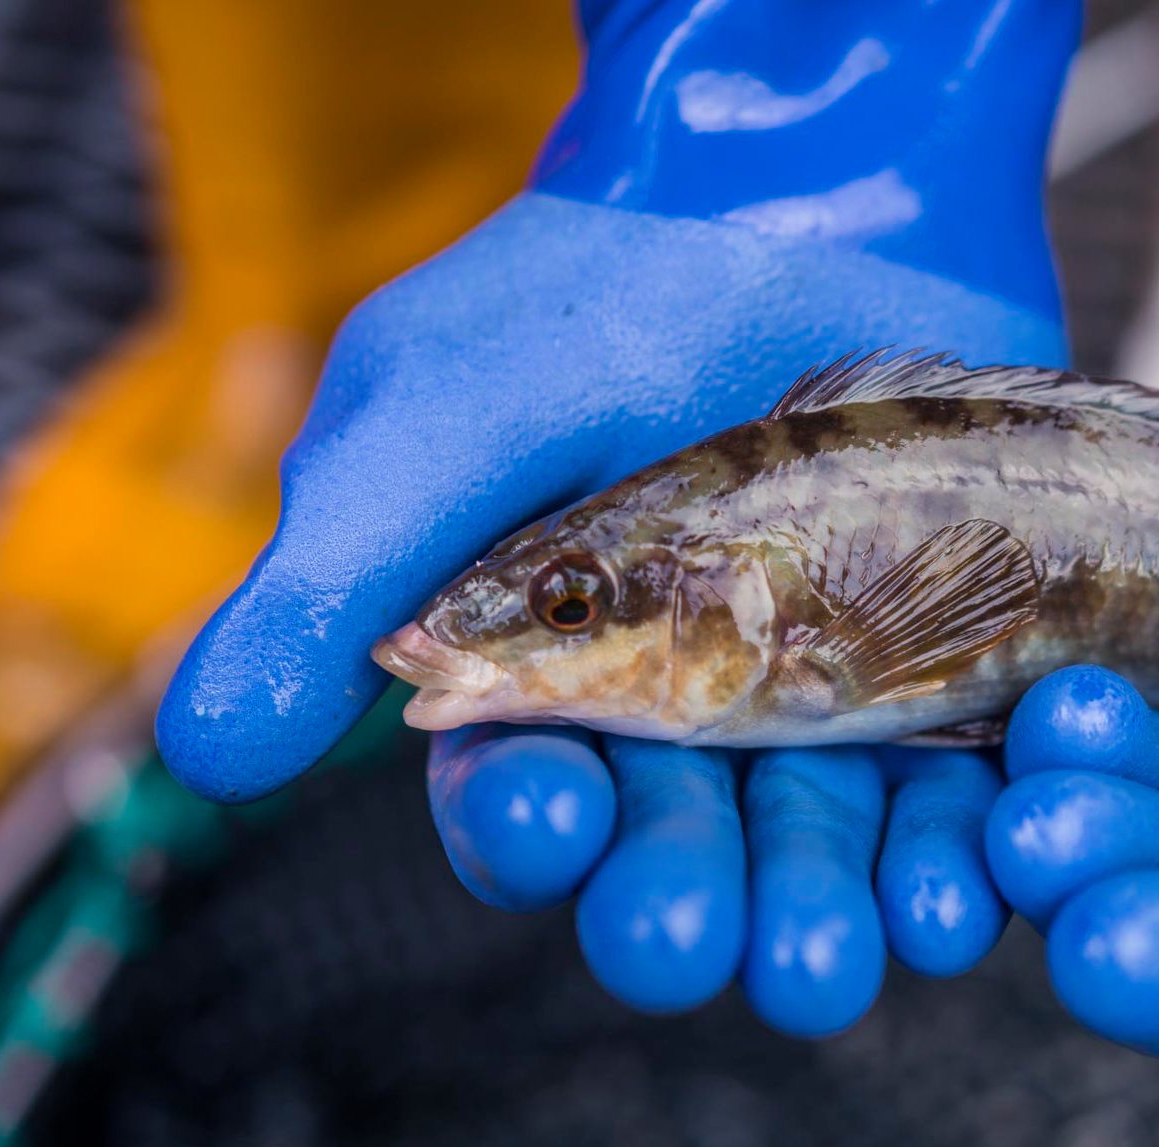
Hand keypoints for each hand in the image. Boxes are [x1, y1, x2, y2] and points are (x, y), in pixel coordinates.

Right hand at [156, 0, 1078, 1031]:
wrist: (806, 190)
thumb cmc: (602, 295)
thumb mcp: (446, 419)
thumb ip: (345, 579)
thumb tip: (204, 753)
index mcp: (531, 674)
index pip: (516, 800)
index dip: (529, 832)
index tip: (557, 818)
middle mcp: (669, 712)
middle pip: (674, 853)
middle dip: (683, 902)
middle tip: (705, 941)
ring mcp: (812, 696)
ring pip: (813, 847)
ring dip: (822, 906)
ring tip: (847, 943)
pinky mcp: (932, 674)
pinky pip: (949, 790)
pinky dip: (950, 841)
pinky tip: (955, 869)